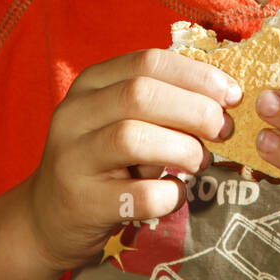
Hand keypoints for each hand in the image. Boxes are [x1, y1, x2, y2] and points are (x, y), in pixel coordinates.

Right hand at [25, 49, 240, 271]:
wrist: (48, 218)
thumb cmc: (103, 162)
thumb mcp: (123, 120)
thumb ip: (162, 104)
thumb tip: (223, 99)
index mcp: (91, 84)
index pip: (148, 61)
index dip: (197, 75)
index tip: (231, 94)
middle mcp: (74, 114)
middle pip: (141, 94)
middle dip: (194, 109)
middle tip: (222, 130)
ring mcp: (72, 158)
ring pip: (133, 137)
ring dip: (182, 148)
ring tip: (199, 161)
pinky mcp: (80, 203)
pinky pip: (137, 195)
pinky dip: (169, 194)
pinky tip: (174, 193)